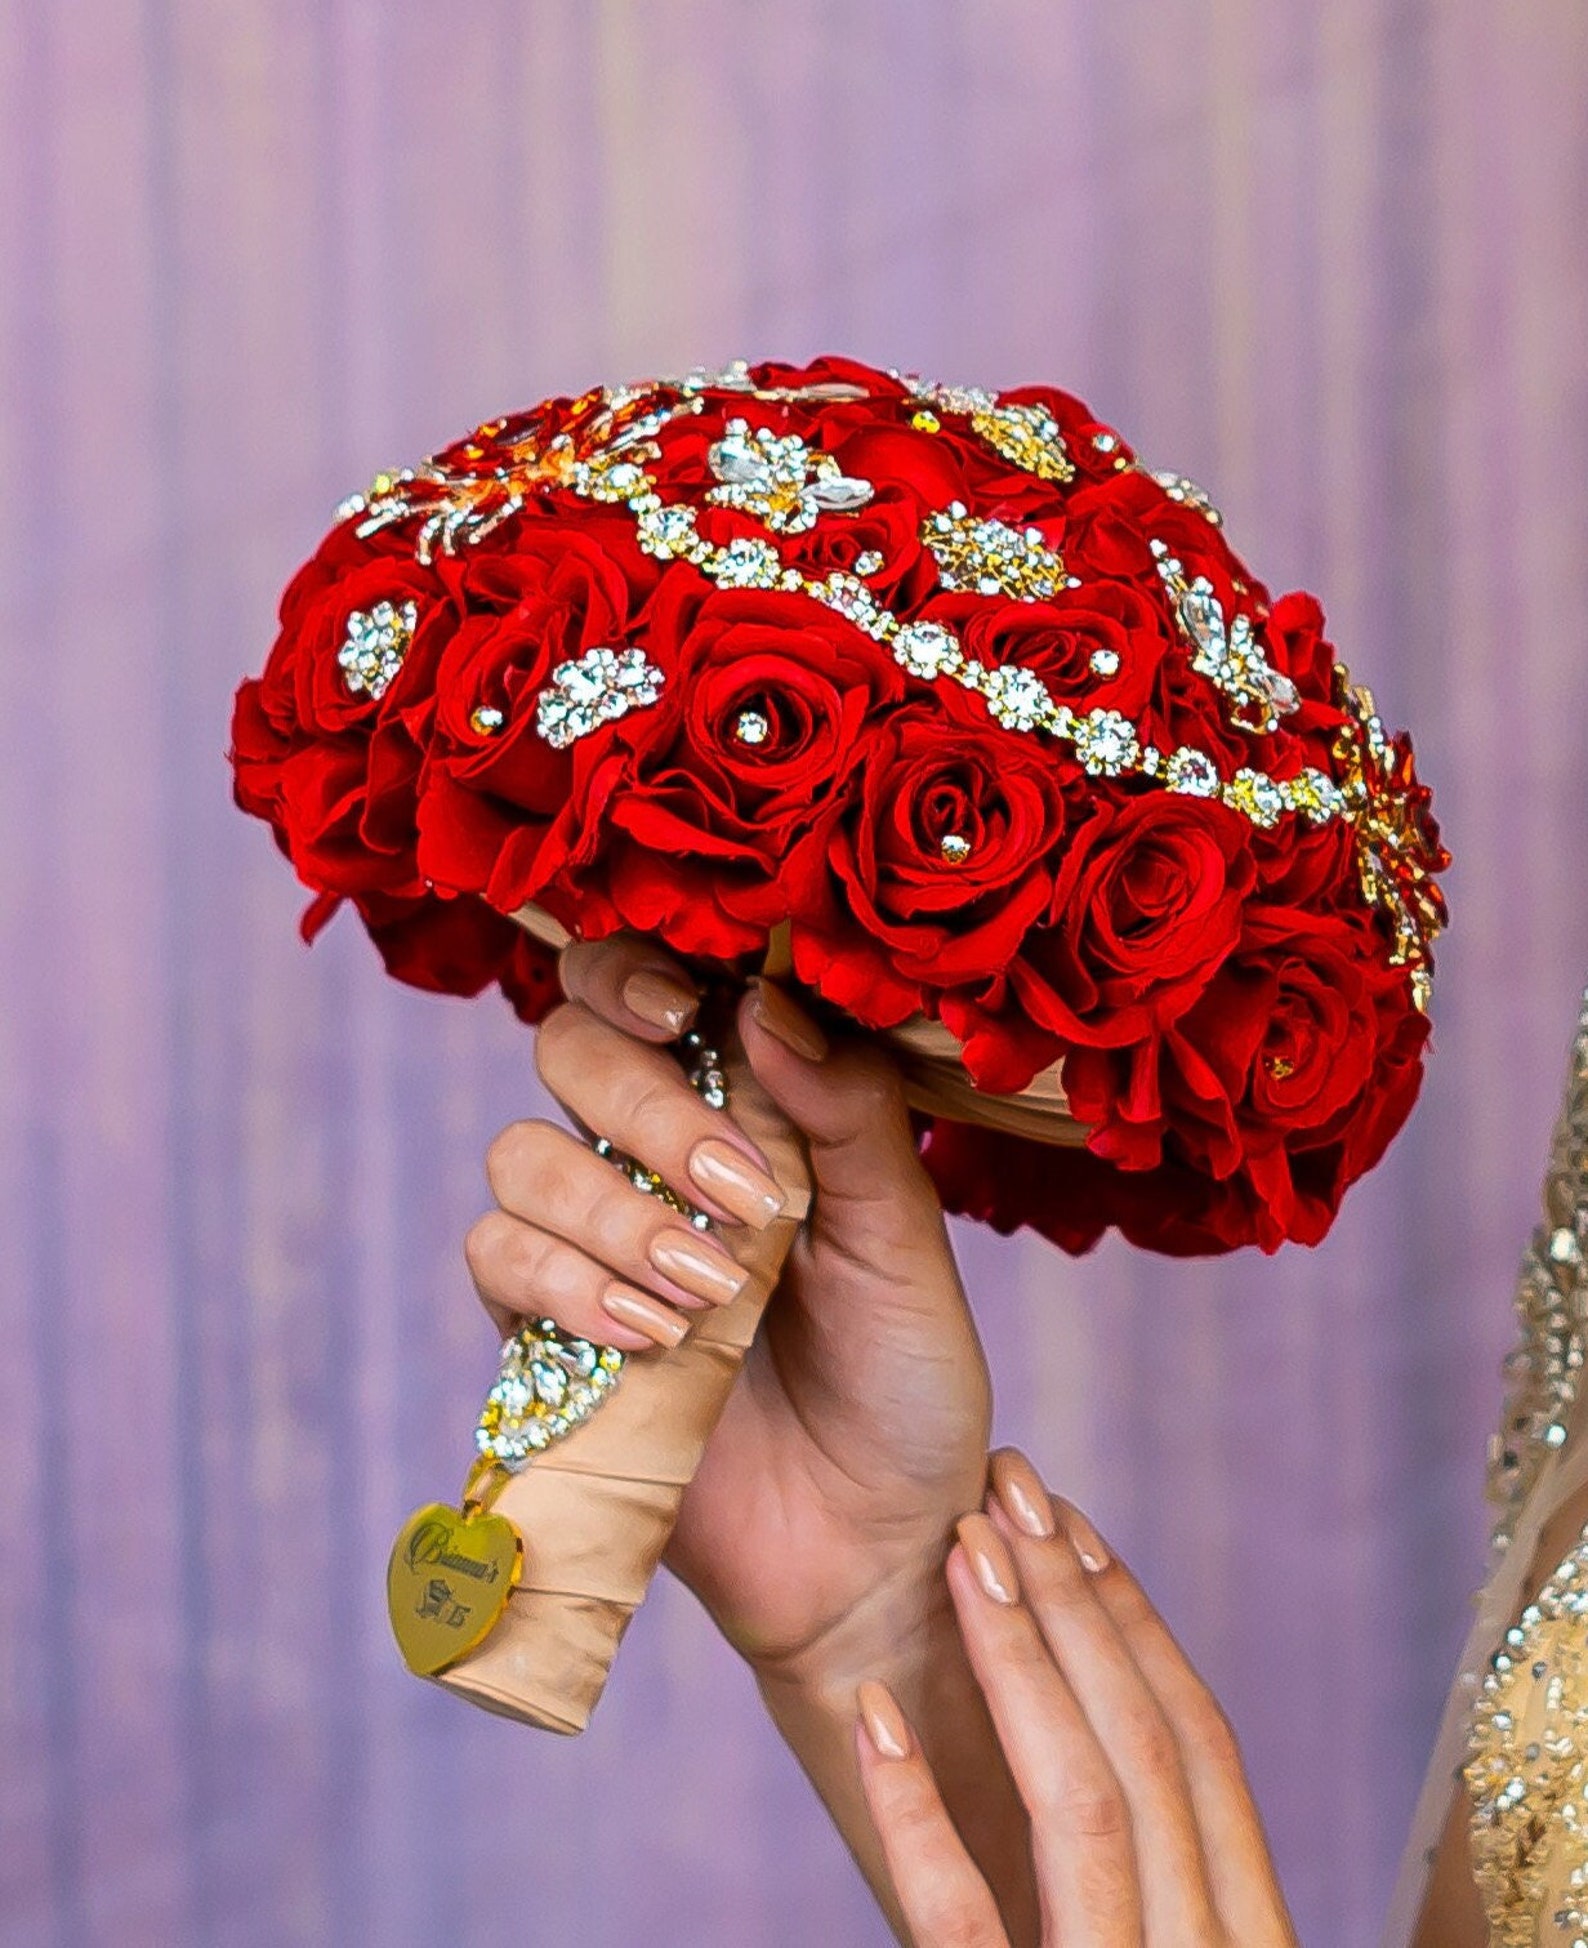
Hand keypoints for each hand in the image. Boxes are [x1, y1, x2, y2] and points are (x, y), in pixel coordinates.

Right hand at [464, 930, 991, 1676]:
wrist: (874, 1544)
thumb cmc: (905, 1380)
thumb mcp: (906, 1241)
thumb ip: (847, 1116)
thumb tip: (765, 1001)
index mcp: (746, 1107)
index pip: (650, 988)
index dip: (635, 971)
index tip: (684, 1010)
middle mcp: (652, 1158)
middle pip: (569, 1049)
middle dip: (645, 1107)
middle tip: (740, 1190)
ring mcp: (592, 1245)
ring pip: (520, 1154)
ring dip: (611, 1209)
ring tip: (714, 1287)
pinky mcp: (546, 1336)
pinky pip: (498, 1261)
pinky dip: (569, 1284)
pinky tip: (655, 1335)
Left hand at [855, 1450, 1297, 1947]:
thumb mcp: (1166, 1942)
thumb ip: (1167, 1881)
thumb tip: (1122, 1734)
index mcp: (1241, 1933)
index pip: (1202, 1750)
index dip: (1140, 1627)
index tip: (1078, 1527)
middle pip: (1146, 1750)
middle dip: (1078, 1609)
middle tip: (1010, 1494)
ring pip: (1082, 1806)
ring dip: (1018, 1666)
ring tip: (961, 1558)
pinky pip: (956, 1921)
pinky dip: (915, 1814)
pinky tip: (874, 1717)